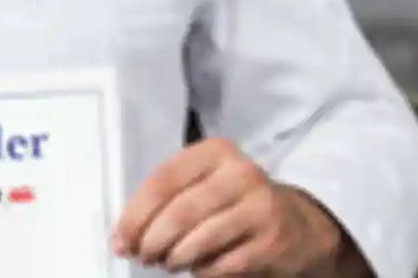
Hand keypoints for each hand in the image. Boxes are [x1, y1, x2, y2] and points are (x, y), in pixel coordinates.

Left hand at [111, 138, 362, 276]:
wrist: (297, 225)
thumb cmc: (231, 201)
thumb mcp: (201, 184)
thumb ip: (164, 200)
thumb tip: (122, 238)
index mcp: (215, 152)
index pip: (163, 180)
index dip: (135, 215)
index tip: (120, 240)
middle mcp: (241, 173)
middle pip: (180, 213)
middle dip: (152, 241)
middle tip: (142, 256)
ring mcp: (261, 208)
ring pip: (199, 240)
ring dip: (173, 258)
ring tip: (167, 262)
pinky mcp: (272, 242)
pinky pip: (222, 264)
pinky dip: (201, 271)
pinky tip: (197, 267)